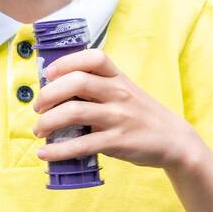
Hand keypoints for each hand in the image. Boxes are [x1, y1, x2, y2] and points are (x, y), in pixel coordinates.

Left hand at [31, 48, 199, 170]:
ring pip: (74, 112)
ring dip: (47, 122)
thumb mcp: (124, 92)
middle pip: (77, 82)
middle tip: (38, 107)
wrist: (174, 141)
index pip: (93, 58)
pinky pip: (81, 144)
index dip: (66, 61)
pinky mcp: (117, 141)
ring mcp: (118, 117)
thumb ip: (97, 87)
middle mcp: (118, 93)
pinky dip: (58, 150)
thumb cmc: (140, 115)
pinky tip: (45, 153)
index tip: (48, 74)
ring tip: (38, 130)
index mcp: (118, 78)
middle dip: (48, 93)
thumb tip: (54, 89)